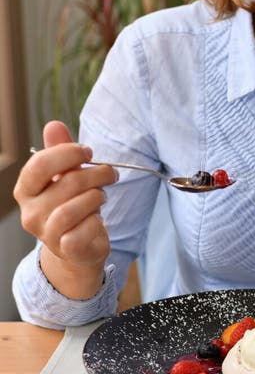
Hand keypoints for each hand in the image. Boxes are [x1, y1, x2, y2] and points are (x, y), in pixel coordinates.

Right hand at [13, 120, 117, 298]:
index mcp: (26, 190)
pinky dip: (97, 221)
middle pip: (66, 183)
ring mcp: (46, 234)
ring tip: (102, 196)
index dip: (68, 153)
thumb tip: (54, 124)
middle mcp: (30, 213)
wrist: (77, 248)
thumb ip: (60, 150)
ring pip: (75, 207)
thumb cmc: (71, 205)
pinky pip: (85, 229)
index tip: (87, 152)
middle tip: (109, 173)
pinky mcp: (66, 249)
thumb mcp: (65, 176)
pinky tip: (98, 219)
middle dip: (95, 173)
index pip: (40, 165)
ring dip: (97, 196)